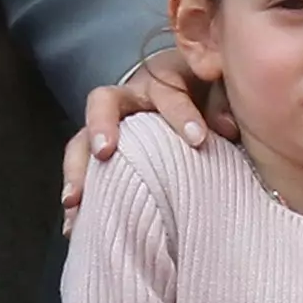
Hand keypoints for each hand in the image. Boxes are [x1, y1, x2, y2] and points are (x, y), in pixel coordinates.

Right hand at [61, 49, 235, 229]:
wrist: (196, 96)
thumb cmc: (210, 96)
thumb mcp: (222, 92)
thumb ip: (225, 104)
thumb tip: (227, 128)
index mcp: (163, 81)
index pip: (167, 93)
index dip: (179, 114)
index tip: (197, 139)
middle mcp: (128, 99)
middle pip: (104, 102)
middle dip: (101, 126)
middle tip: (105, 153)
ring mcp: (110, 125)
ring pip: (82, 138)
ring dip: (77, 167)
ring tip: (74, 200)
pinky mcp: (103, 150)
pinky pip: (82, 166)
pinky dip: (78, 192)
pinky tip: (75, 220)